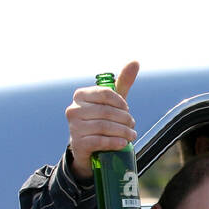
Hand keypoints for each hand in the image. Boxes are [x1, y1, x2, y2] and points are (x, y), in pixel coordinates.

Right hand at [67, 61, 139, 180]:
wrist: (88, 146)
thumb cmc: (101, 118)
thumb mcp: (112, 101)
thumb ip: (122, 82)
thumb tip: (135, 62)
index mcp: (81, 95)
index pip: (105, 93)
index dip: (120, 102)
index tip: (127, 109)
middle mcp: (73, 109)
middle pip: (106, 111)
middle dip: (124, 119)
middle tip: (132, 125)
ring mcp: (74, 127)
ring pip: (104, 127)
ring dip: (123, 131)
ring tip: (131, 135)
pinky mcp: (78, 144)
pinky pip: (99, 141)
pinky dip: (114, 142)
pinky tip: (123, 143)